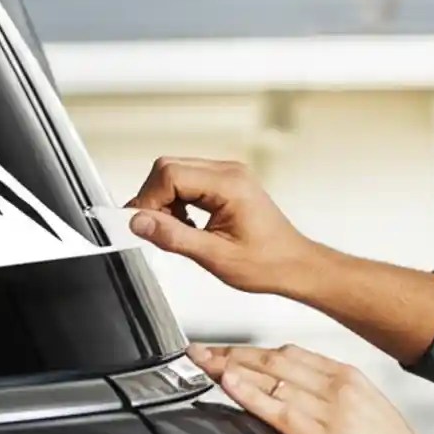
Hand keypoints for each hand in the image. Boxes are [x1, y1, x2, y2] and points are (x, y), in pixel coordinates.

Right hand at [125, 157, 316, 294]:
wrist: (294, 265)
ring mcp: (227, 175)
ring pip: (175, 173)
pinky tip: (186, 225)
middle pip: (169, 168)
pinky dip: (177, 201)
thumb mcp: (215, 256)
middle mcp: (229, 172)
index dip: (149, 200)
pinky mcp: (225, 183)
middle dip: (154, 199)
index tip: (143, 225)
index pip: (170, 175)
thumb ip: (173, 237)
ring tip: (176, 230)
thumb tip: (138, 222)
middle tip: (156, 230)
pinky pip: (188, 181)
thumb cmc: (266, 263)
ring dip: (165, 201)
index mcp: (229, 184)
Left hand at [188, 343, 433, 433]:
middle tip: (202, 351)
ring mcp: (330, 410)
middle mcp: (339, 387)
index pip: (291, 354)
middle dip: (232, 353)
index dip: (253, 351)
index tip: (228, 351)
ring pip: (270, 378)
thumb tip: (300, 404)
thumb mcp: (367, 417)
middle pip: (274, 360)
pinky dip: (247, 393)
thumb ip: (333, 405)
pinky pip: (276, 409)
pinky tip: (227, 383)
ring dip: (229, 367)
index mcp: (350, 379)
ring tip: (201, 362)